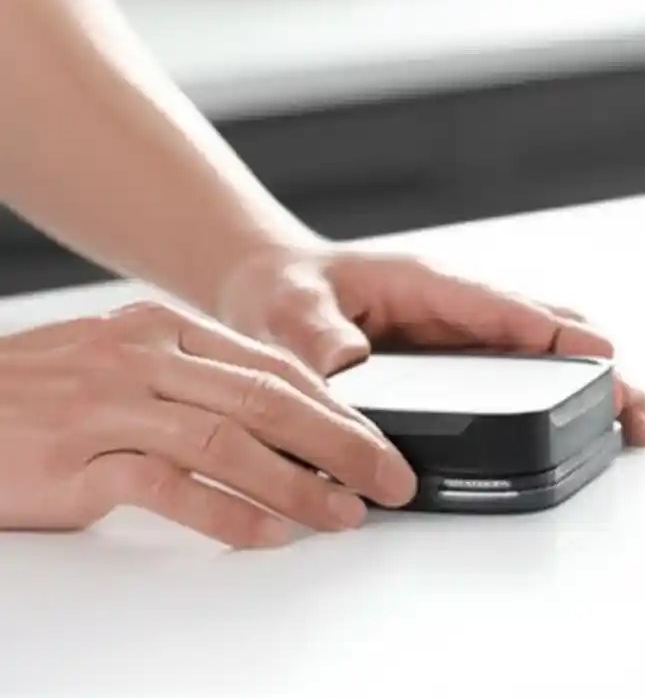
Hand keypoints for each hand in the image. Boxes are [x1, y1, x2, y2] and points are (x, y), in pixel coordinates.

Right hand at [0, 301, 416, 548]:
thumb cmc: (32, 394)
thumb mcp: (119, 364)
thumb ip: (193, 381)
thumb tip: (279, 419)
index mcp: (161, 329)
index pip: (273, 367)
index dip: (337, 409)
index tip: (378, 443)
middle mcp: (141, 357)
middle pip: (267, 399)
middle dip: (342, 443)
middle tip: (389, 477)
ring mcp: (107, 406)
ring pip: (227, 441)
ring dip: (296, 483)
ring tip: (342, 513)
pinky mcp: (74, 460)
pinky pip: (168, 487)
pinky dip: (225, 513)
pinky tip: (266, 535)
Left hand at [214, 245, 644, 446]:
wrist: (269, 288)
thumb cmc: (281, 289)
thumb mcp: (286, 307)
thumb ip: (315, 334)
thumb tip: (349, 365)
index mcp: (425, 285)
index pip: (502, 308)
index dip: (553, 333)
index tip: (598, 355)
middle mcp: (458, 310)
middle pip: (546, 332)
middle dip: (596, 367)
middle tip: (631, 408)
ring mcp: (464, 338)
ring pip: (544, 355)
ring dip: (589, 385)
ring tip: (629, 425)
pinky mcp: (459, 364)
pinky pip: (521, 376)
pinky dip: (560, 397)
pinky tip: (584, 426)